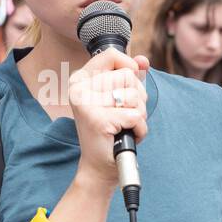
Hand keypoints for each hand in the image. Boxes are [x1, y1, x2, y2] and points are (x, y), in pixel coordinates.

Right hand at [68, 49, 149, 188]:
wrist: (100, 166)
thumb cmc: (111, 131)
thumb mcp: (119, 97)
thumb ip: (130, 74)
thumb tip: (142, 60)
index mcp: (80, 80)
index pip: (111, 55)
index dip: (129, 68)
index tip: (128, 84)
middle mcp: (78, 89)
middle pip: (127, 76)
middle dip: (136, 98)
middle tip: (123, 114)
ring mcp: (86, 104)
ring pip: (134, 96)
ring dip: (138, 114)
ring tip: (124, 125)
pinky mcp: (98, 120)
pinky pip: (136, 116)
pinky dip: (139, 129)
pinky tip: (125, 135)